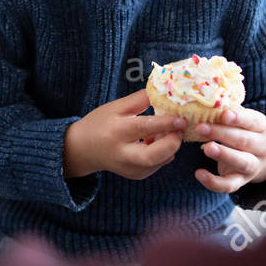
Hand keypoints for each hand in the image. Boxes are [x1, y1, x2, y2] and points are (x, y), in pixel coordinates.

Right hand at [63, 88, 187, 180]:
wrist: (83, 149)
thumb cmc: (100, 123)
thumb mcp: (115, 107)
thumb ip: (139, 99)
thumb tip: (164, 91)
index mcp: (116, 132)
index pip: (143, 128)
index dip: (165, 124)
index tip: (182, 119)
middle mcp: (122, 154)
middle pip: (152, 156)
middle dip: (172, 143)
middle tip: (180, 129)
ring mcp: (130, 168)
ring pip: (159, 161)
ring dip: (170, 146)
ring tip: (165, 131)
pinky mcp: (137, 175)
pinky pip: (158, 164)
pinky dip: (164, 152)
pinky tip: (157, 141)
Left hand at [193, 106, 265, 192]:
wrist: (259, 157)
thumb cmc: (242, 131)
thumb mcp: (241, 119)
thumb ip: (226, 111)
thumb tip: (204, 100)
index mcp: (261, 127)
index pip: (252, 121)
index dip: (239, 118)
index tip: (224, 115)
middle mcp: (261, 147)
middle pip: (244, 141)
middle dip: (222, 134)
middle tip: (200, 128)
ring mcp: (253, 166)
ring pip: (241, 162)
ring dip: (224, 155)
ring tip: (207, 148)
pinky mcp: (241, 181)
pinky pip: (230, 185)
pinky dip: (214, 182)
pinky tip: (199, 174)